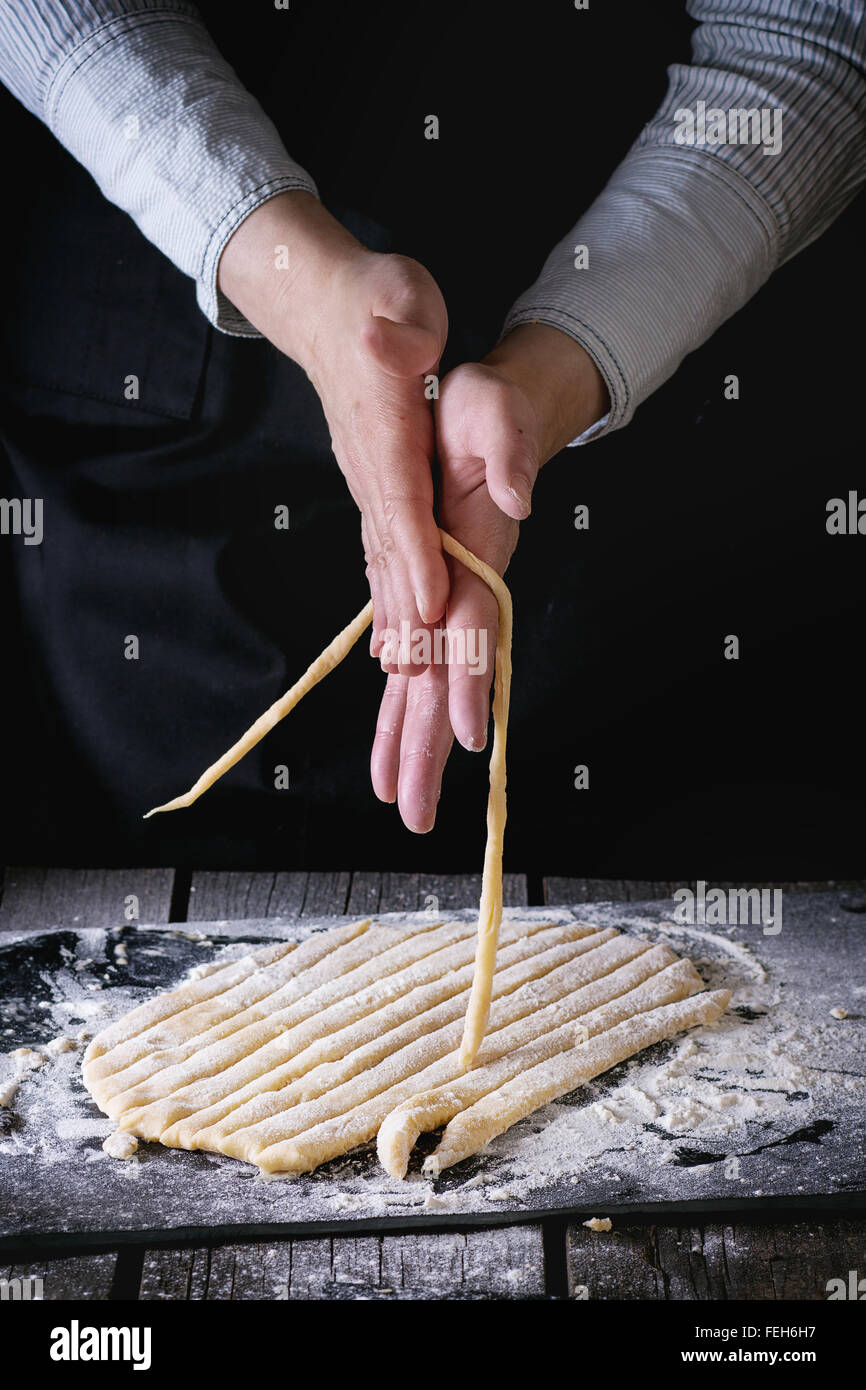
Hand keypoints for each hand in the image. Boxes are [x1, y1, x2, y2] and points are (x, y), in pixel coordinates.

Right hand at [218, 192, 449, 674]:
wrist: (325, 304)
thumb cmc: (375, 299)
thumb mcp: (401, 294)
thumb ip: (402, 327)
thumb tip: (400, 346)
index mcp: (383, 426)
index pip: (401, 501)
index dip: (416, 556)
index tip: (433, 603)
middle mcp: (368, 465)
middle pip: (389, 548)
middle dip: (405, 612)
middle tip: (420, 674)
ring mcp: (365, 479)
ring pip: (381, 558)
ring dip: (394, 616)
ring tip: (405, 676)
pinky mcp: (370, 485)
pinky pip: (379, 550)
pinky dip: (386, 595)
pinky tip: (392, 636)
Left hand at [370, 324, 608, 830]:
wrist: (488, 417)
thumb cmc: (487, 411)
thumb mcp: (494, 409)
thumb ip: (509, 449)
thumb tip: (518, 496)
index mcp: (479, 550)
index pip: (476, 624)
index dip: (471, 678)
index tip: (467, 734)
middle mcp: (467, 586)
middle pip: (452, 677)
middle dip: (433, 743)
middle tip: (417, 811)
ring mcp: (450, 599)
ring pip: (432, 683)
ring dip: (415, 742)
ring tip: (402, 801)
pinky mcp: (433, 601)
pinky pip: (417, 666)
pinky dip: (403, 708)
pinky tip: (394, 746)